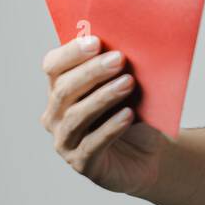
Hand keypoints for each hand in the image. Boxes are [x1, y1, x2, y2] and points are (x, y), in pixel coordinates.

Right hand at [40, 35, 167, 195]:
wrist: (151, 155)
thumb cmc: (135, 114)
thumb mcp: (129, 88)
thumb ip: (121, 68)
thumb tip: (131, 43)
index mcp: (60, 89)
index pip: (53, 66)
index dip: (71, 53)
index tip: (96, 41)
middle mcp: (55, 115)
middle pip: (64, 89)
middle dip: (92, 72)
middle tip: (119, 59)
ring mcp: (66, 141)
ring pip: (76, 116)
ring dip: (103, 97)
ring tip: (128, 83)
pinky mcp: (83, 164)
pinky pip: (92, 144)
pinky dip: (110, 127)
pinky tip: (128, 115)